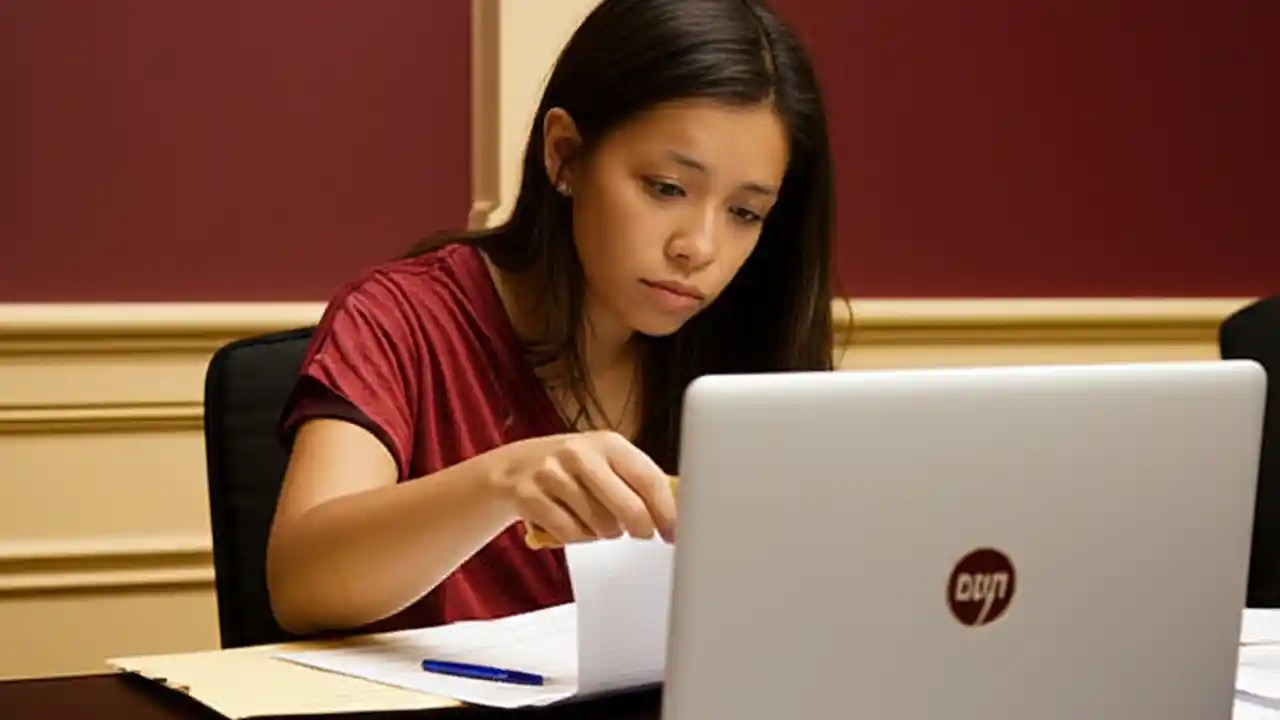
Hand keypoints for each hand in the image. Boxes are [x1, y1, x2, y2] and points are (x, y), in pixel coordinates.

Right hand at [487, 430, 676, 547]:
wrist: (512, 467)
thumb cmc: (571, 468)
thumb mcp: (605, 462)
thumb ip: (638, 481)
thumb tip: (678, 510)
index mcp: (608, 443)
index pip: (649, 478)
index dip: (667, 511)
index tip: (674, 532)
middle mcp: (579, 452)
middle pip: (629, 508)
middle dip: (640, 528)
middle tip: (640, 532)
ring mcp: (551, 473)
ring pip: (600, 525)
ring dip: (604, 532)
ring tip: (595, 519)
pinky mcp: (529, 496)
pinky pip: (570, 533)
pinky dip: (577, 536)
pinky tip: (571, 523)